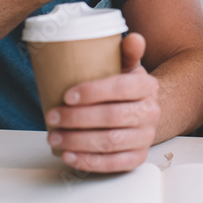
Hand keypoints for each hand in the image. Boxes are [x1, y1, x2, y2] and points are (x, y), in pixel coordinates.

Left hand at [45, 33, 160, 172]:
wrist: (143, 111)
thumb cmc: (126, 88)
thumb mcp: (128, 67)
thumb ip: (127, 52)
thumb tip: (132, 38)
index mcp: (147, 86)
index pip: (120, 88)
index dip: (93, 93)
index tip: (67, 96)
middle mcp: (150, 112)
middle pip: (111, 117)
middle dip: (76, 119)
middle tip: (52, 117)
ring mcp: (146, 137)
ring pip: (110, 142)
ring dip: (77, 142)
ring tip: (54, 137)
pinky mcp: (137, 157)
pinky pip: (113, 164)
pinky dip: (89, 162)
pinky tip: (69, 156)